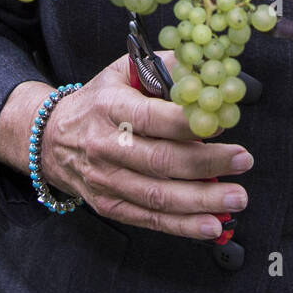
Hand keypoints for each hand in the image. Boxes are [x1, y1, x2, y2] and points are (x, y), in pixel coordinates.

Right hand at [36, 53, 253, 239]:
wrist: (50, 139)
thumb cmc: (97, 102)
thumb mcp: (121, 72)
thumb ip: (163, 67)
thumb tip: (207, 69)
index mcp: (109, 107)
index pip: (151, 118)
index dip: (187, 124)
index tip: (220, 125)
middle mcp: (105, 146)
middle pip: (160, 160)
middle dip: (207, 163)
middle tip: (243, 160)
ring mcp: (106, 180)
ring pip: (158, 196)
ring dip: (202, 200)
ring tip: (236, 198)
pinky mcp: (109, 205)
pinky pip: (150, 219)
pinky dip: (183, 226)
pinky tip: (211, 224)